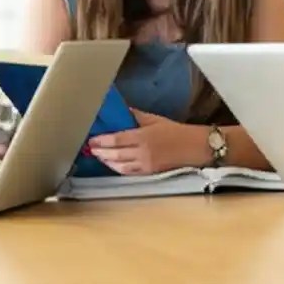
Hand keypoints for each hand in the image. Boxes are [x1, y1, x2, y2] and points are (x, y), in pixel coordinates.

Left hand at [87, 110, 208, 174]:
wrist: (192, 147)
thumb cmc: (174, 131)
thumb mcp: (154, 119)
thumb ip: (136, 115)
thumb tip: (121, 110)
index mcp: (142, 136)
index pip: (116, 139)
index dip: (102, 141)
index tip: (92, 139)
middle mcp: (141, 152)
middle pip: (115, 154)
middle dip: (100, 152)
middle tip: (90, 148)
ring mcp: (144, 164)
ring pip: (119, 165)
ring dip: (106, 161)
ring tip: (98, 156)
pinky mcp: (148, 172)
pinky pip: (129, 172)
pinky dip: (117, 169)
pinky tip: (111, 165)